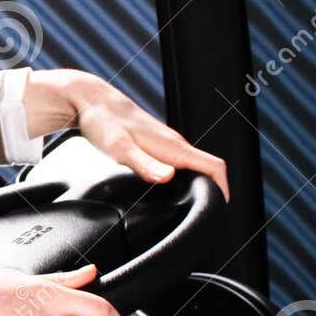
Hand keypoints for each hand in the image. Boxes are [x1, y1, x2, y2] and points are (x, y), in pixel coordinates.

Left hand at [24, 69, 229, 201]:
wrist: (91, 100)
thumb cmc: (102, 122)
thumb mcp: (119, 148)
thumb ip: (144, 164)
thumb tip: (169, 177)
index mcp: (172, 146)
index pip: (214, 166)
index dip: (223, 189)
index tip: (220, 209)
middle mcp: (175, 143)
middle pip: (209, 169)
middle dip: (215, 192)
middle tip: (208, 216)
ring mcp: (167, 143)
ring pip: (195, 166)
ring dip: (201, 185)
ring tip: (194, 208)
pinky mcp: (156, 144)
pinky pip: (181, 162)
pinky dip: (185, 178)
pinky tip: (172, 190)